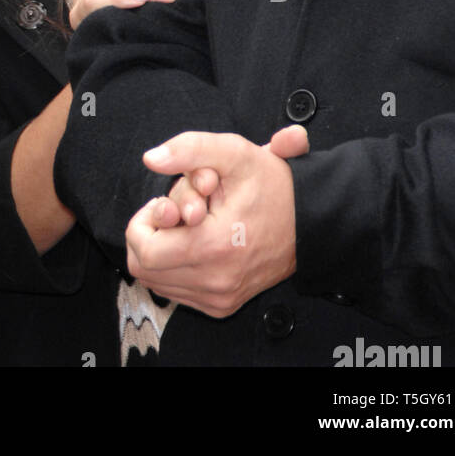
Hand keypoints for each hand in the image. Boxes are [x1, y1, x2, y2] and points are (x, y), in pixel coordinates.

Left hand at [125, 131, 299, 316]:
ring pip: (158, 283)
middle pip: (144, 269)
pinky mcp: (222, 306)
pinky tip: (194, 243)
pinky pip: (177, 293)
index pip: (144, 251)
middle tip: (170, 214)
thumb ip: (188, 149)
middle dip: (147, 236)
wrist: (312, 224)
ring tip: (185, 227)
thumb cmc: (274, 187)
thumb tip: (150, 159)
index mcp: (212, 246)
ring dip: (159, 253)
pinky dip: (174, 269)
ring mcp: (219, 298)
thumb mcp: (234, 153)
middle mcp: (215, 281)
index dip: (142, 221)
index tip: (163, 204)